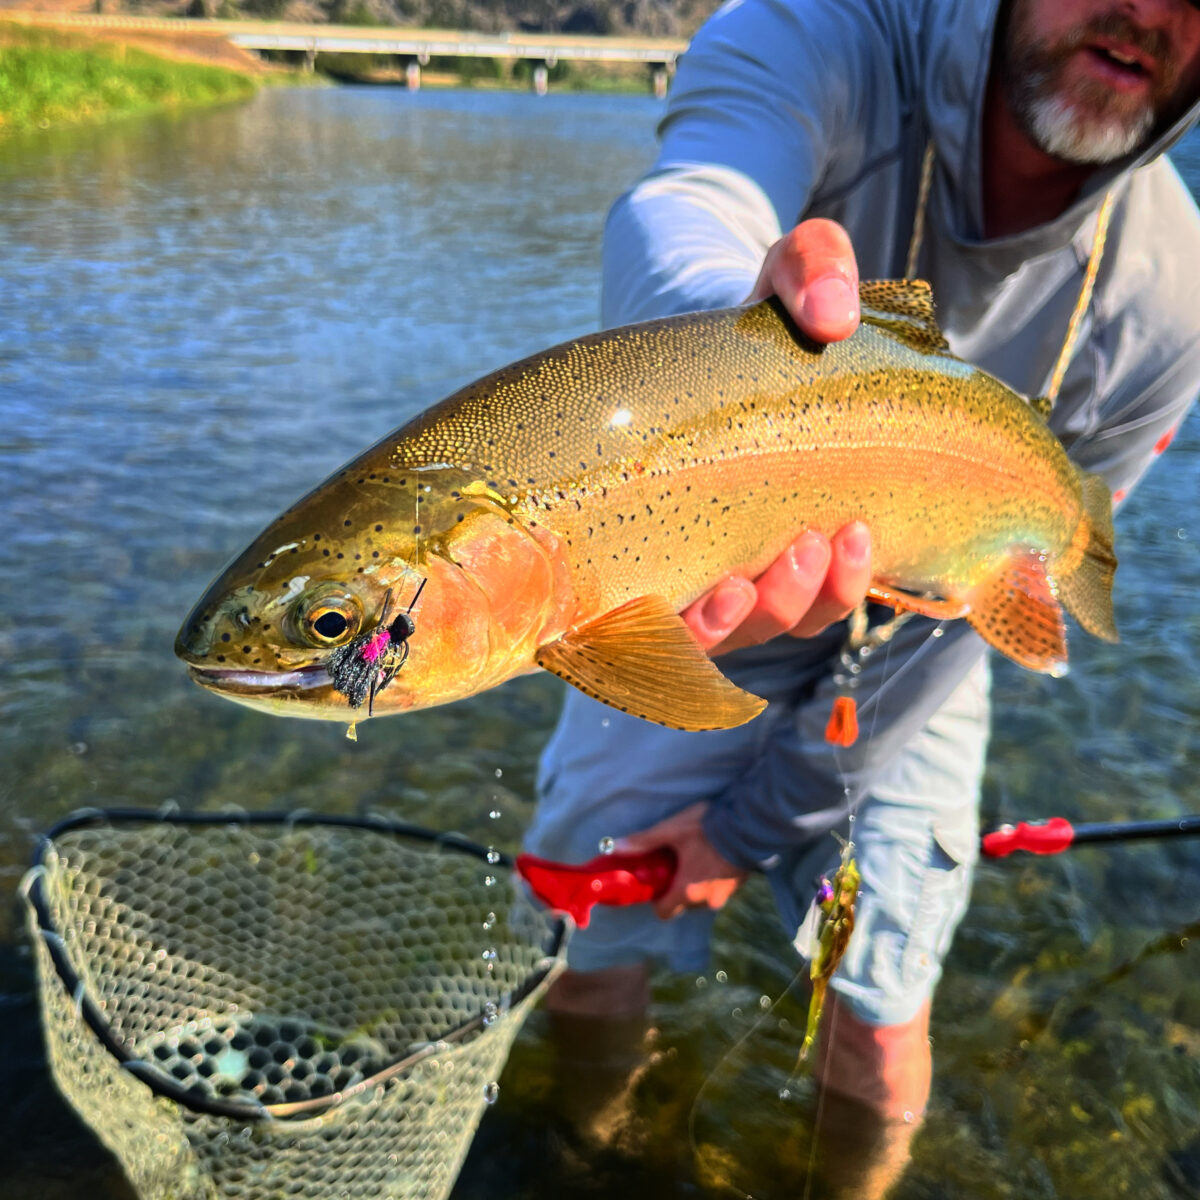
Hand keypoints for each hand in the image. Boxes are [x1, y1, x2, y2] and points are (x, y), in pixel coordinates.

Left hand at [616, 802, 745, 919]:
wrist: (750, 824)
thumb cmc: (707, 829)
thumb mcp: (672, 830)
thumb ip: (645, 841)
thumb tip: (615, 846)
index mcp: (687, 891)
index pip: (665, 913)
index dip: (657, 901)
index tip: (656, 885)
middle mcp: (706, 900)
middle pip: (683, 906)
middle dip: (677, 892)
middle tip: (674, 869)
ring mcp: (725, 895)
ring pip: (702, 899)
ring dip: (697, 887)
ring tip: (695, 862)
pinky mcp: (739, 886)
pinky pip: (719, 890)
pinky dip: (713, 881)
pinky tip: (712, 860)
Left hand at [683, 219, 868, 655]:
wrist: (653, 356)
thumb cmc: (734, 336)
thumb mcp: (779, 282)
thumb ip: (818, 270)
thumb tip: (835, 313)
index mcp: (804, 521)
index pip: (833, 584)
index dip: (845, 582)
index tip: (853, 533)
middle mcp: (753, 562)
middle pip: (785, 618)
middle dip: (802, 599)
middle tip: (809, 547)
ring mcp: (690, 573)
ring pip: (723, 634)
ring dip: (740, 621)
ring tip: (738, 583)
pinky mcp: (631, 577)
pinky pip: (649, 632)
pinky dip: (666, 632)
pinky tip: (663, 605)